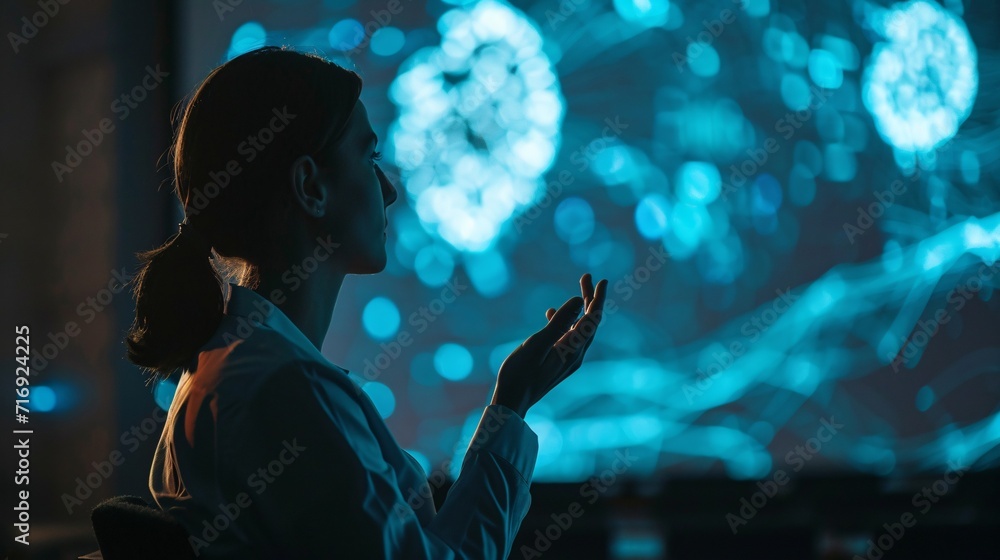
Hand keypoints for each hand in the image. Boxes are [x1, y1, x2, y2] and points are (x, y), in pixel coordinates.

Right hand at [491, 273, 607, 416]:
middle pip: (590, 322)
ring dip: (579, 309)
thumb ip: (558, 323)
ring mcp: (567, 360)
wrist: (511, 403)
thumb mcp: (537, 344)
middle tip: (586, 277)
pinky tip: (552, 314)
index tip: (601, 280)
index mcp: (573, 350)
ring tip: (576, 291)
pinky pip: (568, 337)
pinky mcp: (557, 362)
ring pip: (580, 329)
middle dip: (590, 299)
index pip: (593, 320)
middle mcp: (575, 355)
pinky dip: (565, 322)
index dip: (598, 299)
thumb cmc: (519, 374)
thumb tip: (579, 300)